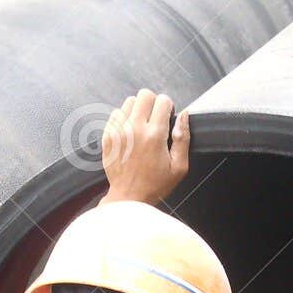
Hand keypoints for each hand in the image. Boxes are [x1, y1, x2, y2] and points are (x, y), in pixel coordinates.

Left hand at [101, 89, 189, 205]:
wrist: (128, 197)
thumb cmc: (155, 185)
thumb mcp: (179, 167)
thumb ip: (183, 139)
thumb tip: (184, 115)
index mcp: (155, 136)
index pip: (163, 100)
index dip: (168, 107)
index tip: (167, 118)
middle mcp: (135, 129)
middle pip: (144, 95)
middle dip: (153, 103)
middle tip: (155, 119)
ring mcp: (119, 131)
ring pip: (129, 101)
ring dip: (138, 109)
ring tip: (142, 126)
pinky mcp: (108, 136)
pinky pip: (116, 114)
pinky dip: (124, 119)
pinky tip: (130, 133)